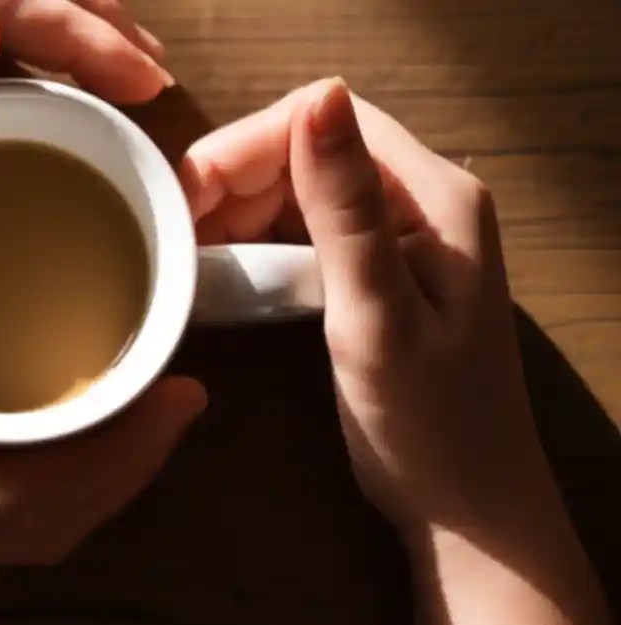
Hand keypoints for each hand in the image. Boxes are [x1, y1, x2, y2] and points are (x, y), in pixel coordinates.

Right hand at [0, 159, 204, 624]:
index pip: (2, 493)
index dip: (102, 457)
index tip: (167, 399)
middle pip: (45, 520)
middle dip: (127, 465)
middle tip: (182, 385)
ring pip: (33, 526)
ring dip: (104, 473)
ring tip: (148, 397)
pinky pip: (1, 514)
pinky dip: (60, 476)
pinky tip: (72, 420)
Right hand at [180, 79, 552, 534]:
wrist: (467, 510)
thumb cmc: (429, 425)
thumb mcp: (377, 316)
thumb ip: (345, 210)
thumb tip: (320, 97)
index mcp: (434, 197)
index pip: (326, 119)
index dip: (246, 148)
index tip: (184, 205)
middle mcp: (422, 200)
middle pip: (307, 149)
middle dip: (232, 183)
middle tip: (174, 240)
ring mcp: (400, 236)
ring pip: (297, 190)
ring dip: (236, 216)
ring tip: (189, 262)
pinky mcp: (377, 271)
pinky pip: (303, 231)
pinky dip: (256, 246)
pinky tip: (222, 275)